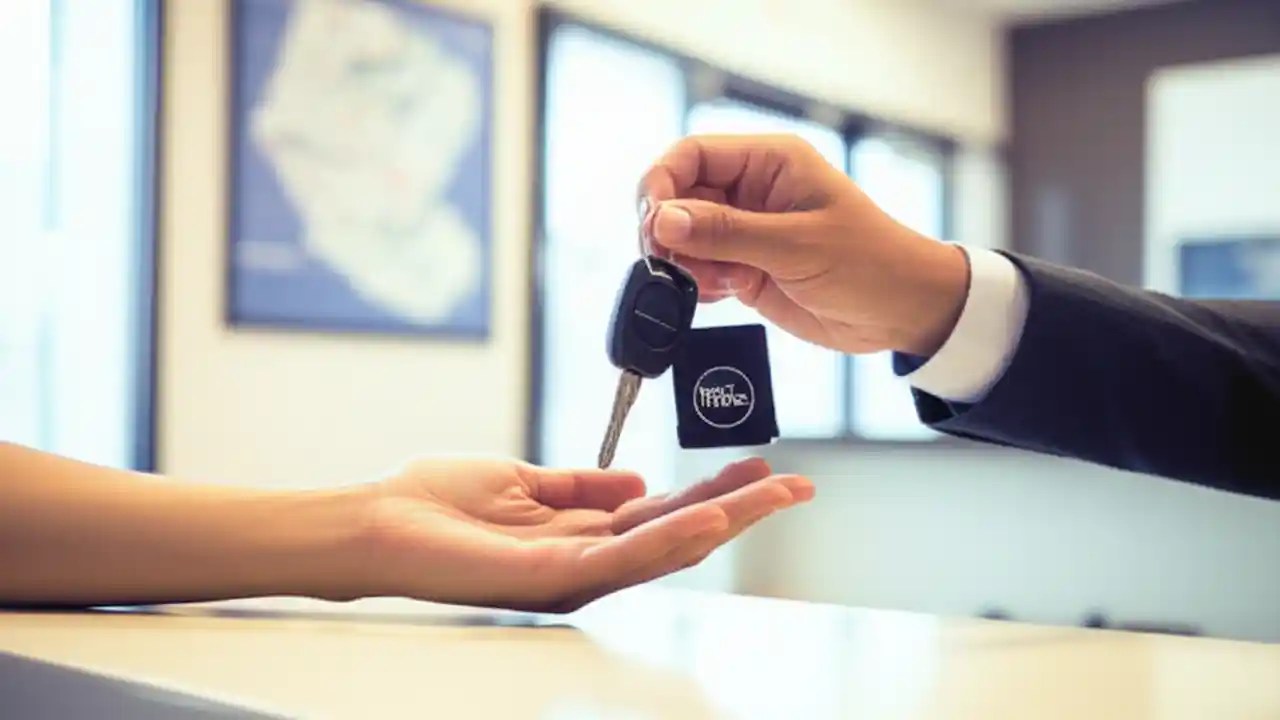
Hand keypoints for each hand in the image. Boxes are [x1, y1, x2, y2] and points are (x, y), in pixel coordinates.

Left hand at [354, 457, 812, 612]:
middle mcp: (583, 562)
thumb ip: (580, 486)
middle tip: (794, 485)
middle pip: (676, 535)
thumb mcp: (522, 481)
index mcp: (579, 537)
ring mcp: (568, 574)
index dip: (714, 493)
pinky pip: (617, 559)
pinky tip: (705, 520)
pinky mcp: (545, 577)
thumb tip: (637, 482)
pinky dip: (666, 541)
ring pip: (661, 551)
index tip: (759, 467)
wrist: (374, 522)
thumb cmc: (433, 505)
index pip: (662, 516)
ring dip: (720, 521)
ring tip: (770, 494)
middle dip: (738, 509)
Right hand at [638, 134, 969, 355]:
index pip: (692, 154)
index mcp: (769, 162)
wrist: (904, 314)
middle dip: (667, 230)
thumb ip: (727, 232)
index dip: (662, 182)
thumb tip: (663, 220)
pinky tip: (719, 295)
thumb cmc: (870, 263)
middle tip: (668, 262)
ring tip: (710, 284)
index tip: (652, 220)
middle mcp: (751, 192)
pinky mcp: (745, 270)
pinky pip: (699, 271)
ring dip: (682, 264)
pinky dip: (696, 286)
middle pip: (679, 198)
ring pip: (683, 239)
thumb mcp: (796, 245)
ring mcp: (746, 232)